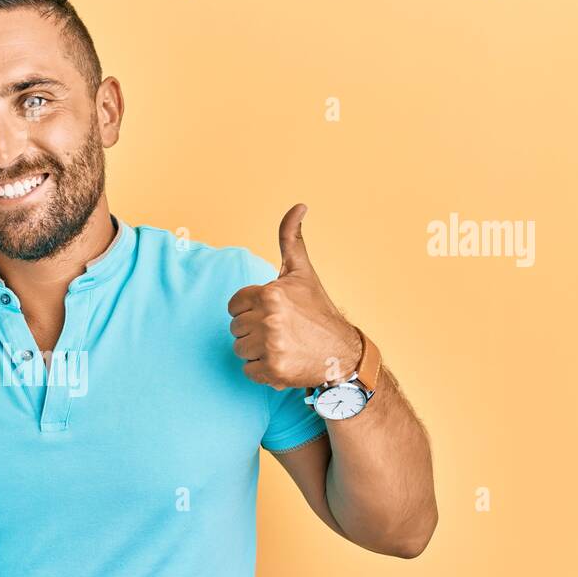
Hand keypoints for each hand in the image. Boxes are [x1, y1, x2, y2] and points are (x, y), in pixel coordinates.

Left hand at [228, 203, 361, 390]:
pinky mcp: (272, 370)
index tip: (272, 312)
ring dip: (256, 350)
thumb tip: (299, 205)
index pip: (235, 305)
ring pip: (239, 349)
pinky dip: (262, 371)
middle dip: (253, 330)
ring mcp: (270, 346)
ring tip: (282, 345)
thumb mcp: (302, 273)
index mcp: (270, 293)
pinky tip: (283, 361)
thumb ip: (290, 239)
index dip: (250, 309)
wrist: (342, 353)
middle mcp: (269, 319)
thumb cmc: (317, 311)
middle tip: (281, 330)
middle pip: (235, 328)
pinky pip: (247, 370)